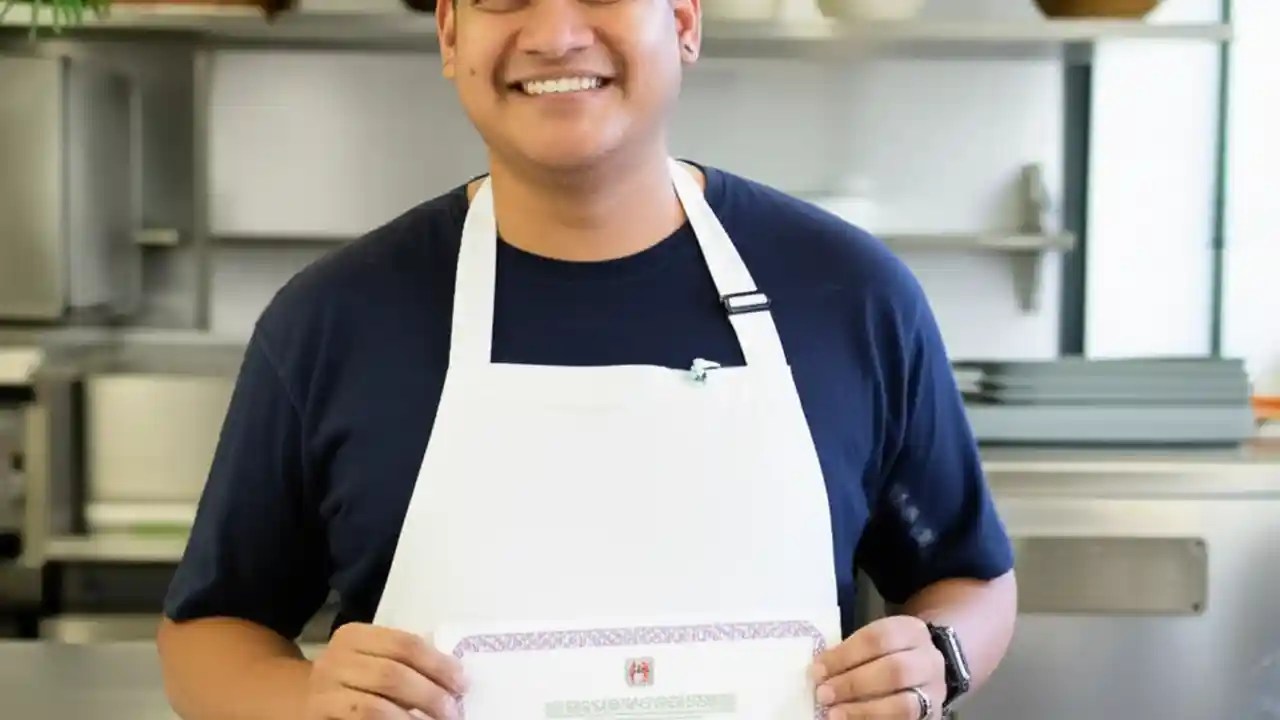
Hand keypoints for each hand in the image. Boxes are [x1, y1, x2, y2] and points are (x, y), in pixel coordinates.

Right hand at [305, 622, 467, 718]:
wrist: (302, 700)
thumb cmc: (352, 678)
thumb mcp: (373, 659)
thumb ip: (405, 662)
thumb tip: (455, 678)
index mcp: (353, 636)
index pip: (404, 644)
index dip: (438, 664)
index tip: (462, 683)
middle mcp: (334, 660)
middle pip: (392, 675)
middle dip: (429, 695)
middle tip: (453, 712)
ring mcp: (322, 693)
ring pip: (375, 707)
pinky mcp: (318, 719)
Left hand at [810, 616, 945, 718]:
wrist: (926, 670)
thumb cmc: (889, 653)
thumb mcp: (876, 642)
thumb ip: (852, 652)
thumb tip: (819, 671)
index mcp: (911, 631)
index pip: (877, 638)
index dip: (845, 655)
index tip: (818, 669)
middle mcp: (928, 661)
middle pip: (893, 671)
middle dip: (853, 684)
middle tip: (824, 694)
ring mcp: (934, 692)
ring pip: (904, 705)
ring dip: (864, 711)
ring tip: (835, 714)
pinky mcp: (933, 717)